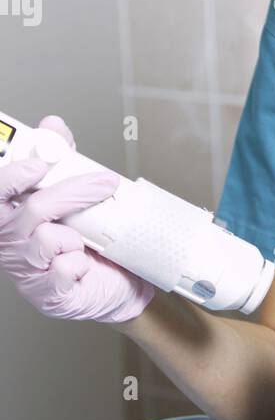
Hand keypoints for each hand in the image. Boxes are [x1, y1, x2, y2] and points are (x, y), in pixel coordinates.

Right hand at [0, 115, 154, 323]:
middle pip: (32, 210)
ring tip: (83, 240)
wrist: (117, 286)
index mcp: (10, 216)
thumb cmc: (87, 242)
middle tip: (103, 183)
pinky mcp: (48, 294)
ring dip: (75, 235)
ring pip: (48, 238)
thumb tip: (52, 125)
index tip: (38, 164)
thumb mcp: (73, 197)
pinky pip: (65, 269)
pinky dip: (81, 263)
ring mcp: (28, 271)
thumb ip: (61, 161)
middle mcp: (12, 243)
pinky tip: (82, 266)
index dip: (10, 177)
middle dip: (70, 193)